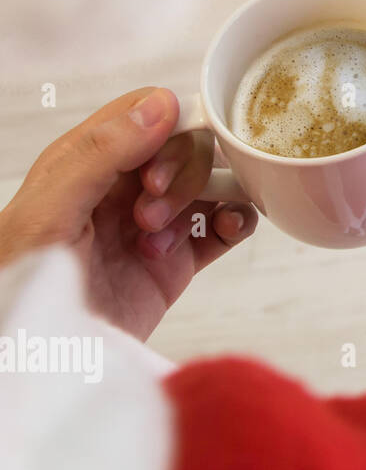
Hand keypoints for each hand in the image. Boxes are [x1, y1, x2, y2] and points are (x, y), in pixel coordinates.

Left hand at [0, 87, 256, 339]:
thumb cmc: (24, 286)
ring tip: (163, 241)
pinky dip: (237, 221)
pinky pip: (225, 225)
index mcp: (85, 163)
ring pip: (211, 182)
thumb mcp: (50, 210)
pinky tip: (226, 229)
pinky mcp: (178, 262)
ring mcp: (154, 224)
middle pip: (187, 148)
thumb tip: (163, 104)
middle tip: (149, 216)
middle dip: (182, 178)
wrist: (36, 364)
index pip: (148, 116)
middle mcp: (122, 188)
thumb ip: (101, 153)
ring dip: (204, 201)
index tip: (157, 175)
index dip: (168, 136)